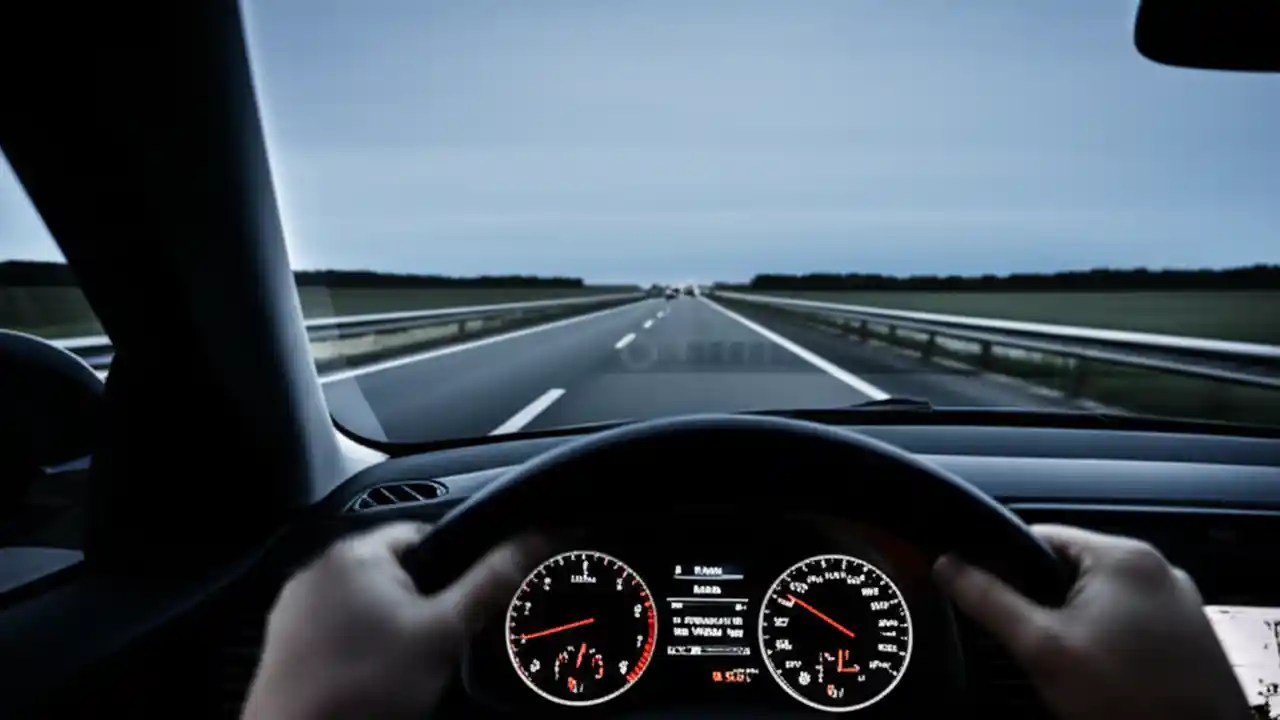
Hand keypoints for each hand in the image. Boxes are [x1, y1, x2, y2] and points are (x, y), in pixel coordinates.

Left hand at [243, 522, 541, 719]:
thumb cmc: (366, 688)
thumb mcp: (443, 634)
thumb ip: (490, 582)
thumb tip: (533, 540)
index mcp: (356, 552)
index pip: (422, 535)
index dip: (450, 570)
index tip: (456, 608)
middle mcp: (317, 568)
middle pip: (391, 571)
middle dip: (416, 603)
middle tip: (429, 644)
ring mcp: (294, 604)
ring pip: (361, 602)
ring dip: (383, 625)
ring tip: (394, 667)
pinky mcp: (282, 638)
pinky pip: (333, 627)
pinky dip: (353, 644)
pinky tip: (364, 675)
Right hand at [933, 524, 1251, 719]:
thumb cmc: (1127, 697)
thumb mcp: (1041, 648)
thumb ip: (989, 601)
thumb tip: (948, 566)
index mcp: (1122, 555)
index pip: (1041, 537)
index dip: (1008, 567)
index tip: (999, 602)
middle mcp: (1157, 568)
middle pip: (1071, 569)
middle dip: (1047, 604)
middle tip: (1038, 643)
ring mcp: (1178, 601)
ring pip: (1100, 598)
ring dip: (1078, 623)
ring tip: (1073, 662)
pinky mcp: (1187, 633)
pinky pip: (1130, 620)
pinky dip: (1109, 639)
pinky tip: (1104, 671)